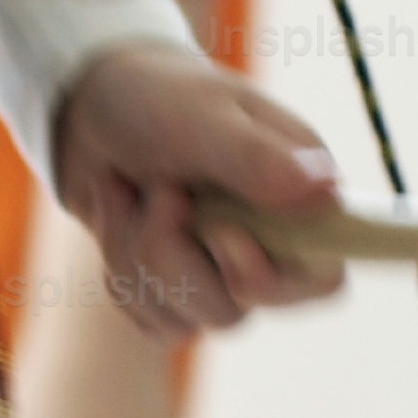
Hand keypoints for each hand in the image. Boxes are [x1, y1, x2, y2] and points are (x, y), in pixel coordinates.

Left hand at [49, 45, 347, 339]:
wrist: (91, 104)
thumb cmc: (159, 97)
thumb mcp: (203, 117)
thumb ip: (258, 158)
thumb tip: (326, 190)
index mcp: (298, 198)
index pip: (325, 280)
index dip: (272, 277)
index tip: (219, 231)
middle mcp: (268, 244)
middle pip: (238, 309)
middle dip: (173, 253)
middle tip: (159, 190)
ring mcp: (222, 274)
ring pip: (188, 319)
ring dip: (136, 252)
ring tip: (130, 190)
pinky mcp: (178, 293)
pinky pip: (152, 320)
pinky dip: (120, 268)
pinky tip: (119, 214)